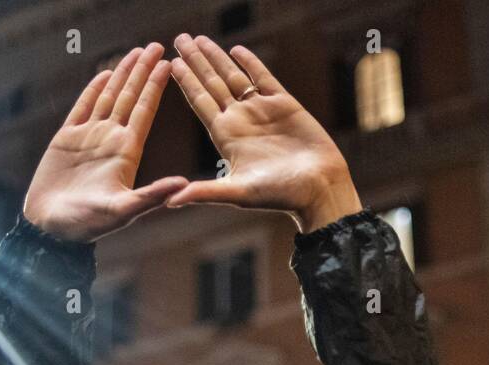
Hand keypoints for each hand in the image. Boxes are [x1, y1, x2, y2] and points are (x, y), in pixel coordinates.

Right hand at [22, 43, 188, 241]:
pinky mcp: (67, 139)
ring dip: (122, 75)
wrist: (52, 229)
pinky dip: (93, 90)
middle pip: (131, 98)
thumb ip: (151, 196)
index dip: (156, 88)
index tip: (168, 66)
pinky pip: (83, 108)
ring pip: (109, 98)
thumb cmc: (87, 225)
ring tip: (135, 52)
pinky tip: (105, 74)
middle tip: (157, 46)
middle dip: (143, 72)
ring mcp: (90, 138)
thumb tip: (183, 185)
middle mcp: (111, 141)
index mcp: (127, 154)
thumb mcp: (123, 211)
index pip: (145, 112)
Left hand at [167, 35, 361, 232]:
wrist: (319, 189)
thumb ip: (204, 192)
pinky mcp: (284, 104)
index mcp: (226, 137)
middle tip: (179, 38)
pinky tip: (236, 50)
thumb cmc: (280, 195)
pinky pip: (263, 78)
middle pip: (212, 84)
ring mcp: (261, 111)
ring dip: (216, 58)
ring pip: (233, 77)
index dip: (186, 82)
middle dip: (195, 61)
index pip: (200, 103)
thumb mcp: (238, 193)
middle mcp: (240, 121)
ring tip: (199, 39)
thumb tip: (169, 201)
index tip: (170, 63)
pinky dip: (250, 63)